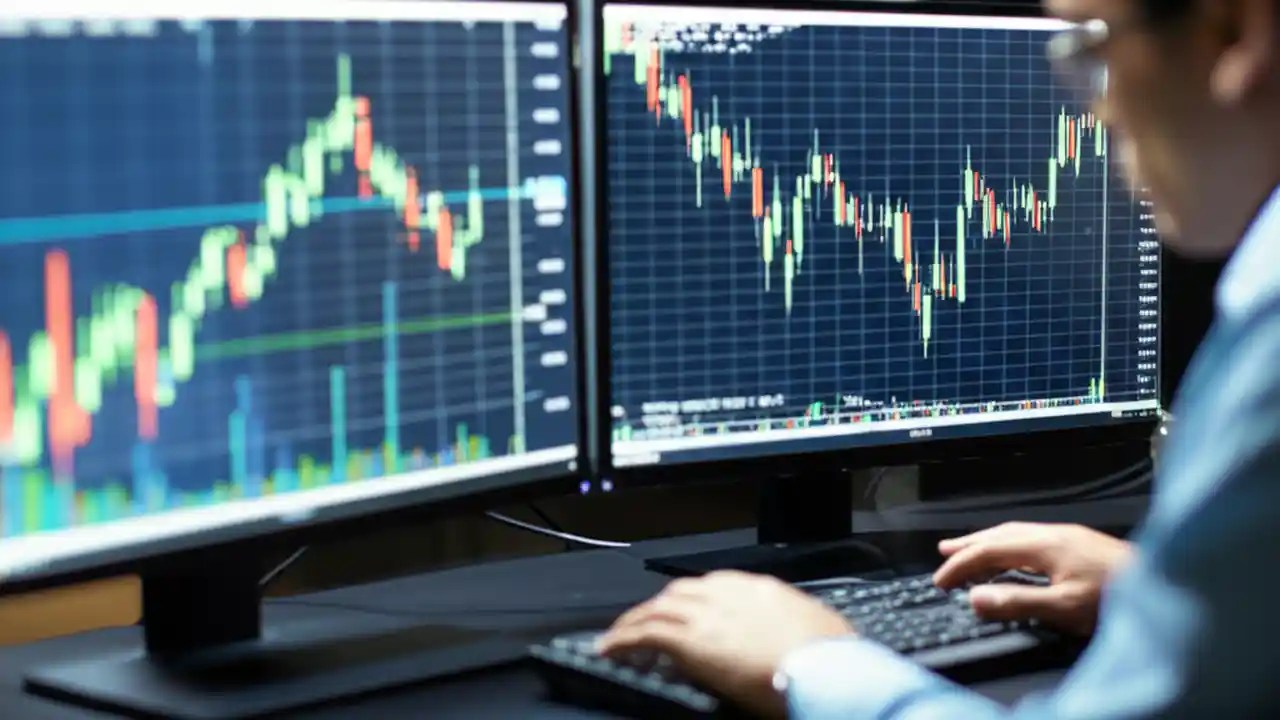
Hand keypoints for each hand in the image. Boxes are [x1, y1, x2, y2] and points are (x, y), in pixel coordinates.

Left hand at [598, 571, 853, 718]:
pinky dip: (623, 638)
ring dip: (634, 621)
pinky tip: (610, 649)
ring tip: (618, 637)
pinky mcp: (690, 640)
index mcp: (760, 589)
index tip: (684, 612)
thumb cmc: (830, 657)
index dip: (693, 600)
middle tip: (645, 622)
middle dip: (660, 606)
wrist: (825, 668)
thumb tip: (794, 637)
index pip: (714, 586)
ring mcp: (708, 614)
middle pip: (680, 592)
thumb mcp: (816, 630)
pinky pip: (644, 632)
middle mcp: (729, 593)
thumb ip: (794, 628)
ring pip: (656, 608)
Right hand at [933, 522, 1133, 635]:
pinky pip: (1032, 536)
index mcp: (1044, 545)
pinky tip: (1017, 555)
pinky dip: (1010, 543)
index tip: (940, 580)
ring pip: (1017, 532)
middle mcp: (1053, 534)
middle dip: (969, 544)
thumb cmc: (1116, 598)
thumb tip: (975, 598)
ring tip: (971, 548)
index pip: (989, 550)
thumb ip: (1017, 602)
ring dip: (989, 540)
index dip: (961, 565)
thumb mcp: (1063, 607)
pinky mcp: (1081, 543)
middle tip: (944, 552)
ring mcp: (1069, 536)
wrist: (1166, 586)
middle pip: (1000, 534)